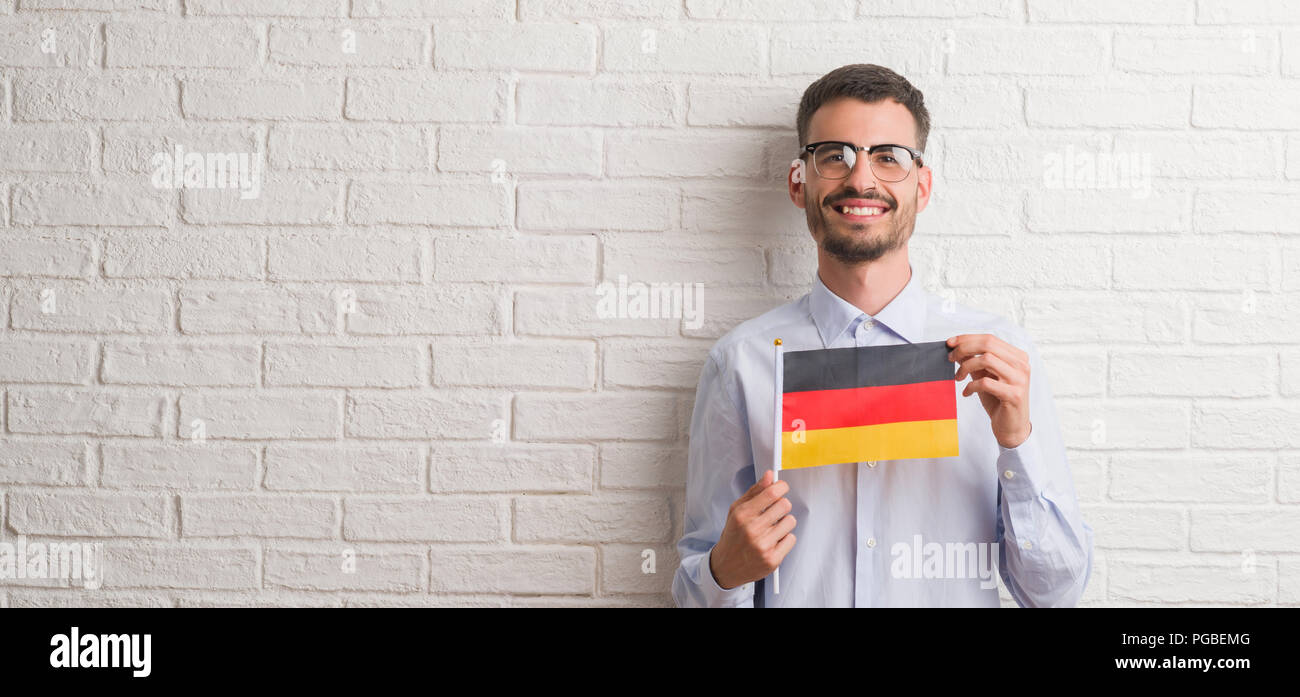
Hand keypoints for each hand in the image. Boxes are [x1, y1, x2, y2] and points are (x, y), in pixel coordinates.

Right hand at [709, 470, 796, 589]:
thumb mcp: (736, 510)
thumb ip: (755, 492)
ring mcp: (763, 546)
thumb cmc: (733, 535)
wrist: (726, 566)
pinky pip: (791, 539)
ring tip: (772, 528)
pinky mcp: (772, 559)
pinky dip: (785, 539)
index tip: (782, 487)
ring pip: (790, 521)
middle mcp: (752, 530)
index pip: (772, 493)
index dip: (781, 487)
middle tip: (775, 511)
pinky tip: (773, 541)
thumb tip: (770, 475)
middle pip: (785, 505)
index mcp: (743, 515)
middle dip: (782, 505)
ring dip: (784, 523)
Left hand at [947, 334, 1031, 448]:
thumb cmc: (998, 400)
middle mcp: (1022, 365)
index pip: (989, 338)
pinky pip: (986, 382)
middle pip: (988, 345)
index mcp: (1017, 356)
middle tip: (950, 358)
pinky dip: (971, 386)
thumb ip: (974, 361)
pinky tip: (966, 393)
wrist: (1012, 428)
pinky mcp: (1014, 394)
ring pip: (987, 359)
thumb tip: (956, 347)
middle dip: (964, 348)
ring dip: (966, 367)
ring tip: (958, 377)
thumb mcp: (984, 376)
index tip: (950, 343)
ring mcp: (1019, 379)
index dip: (967, 338)